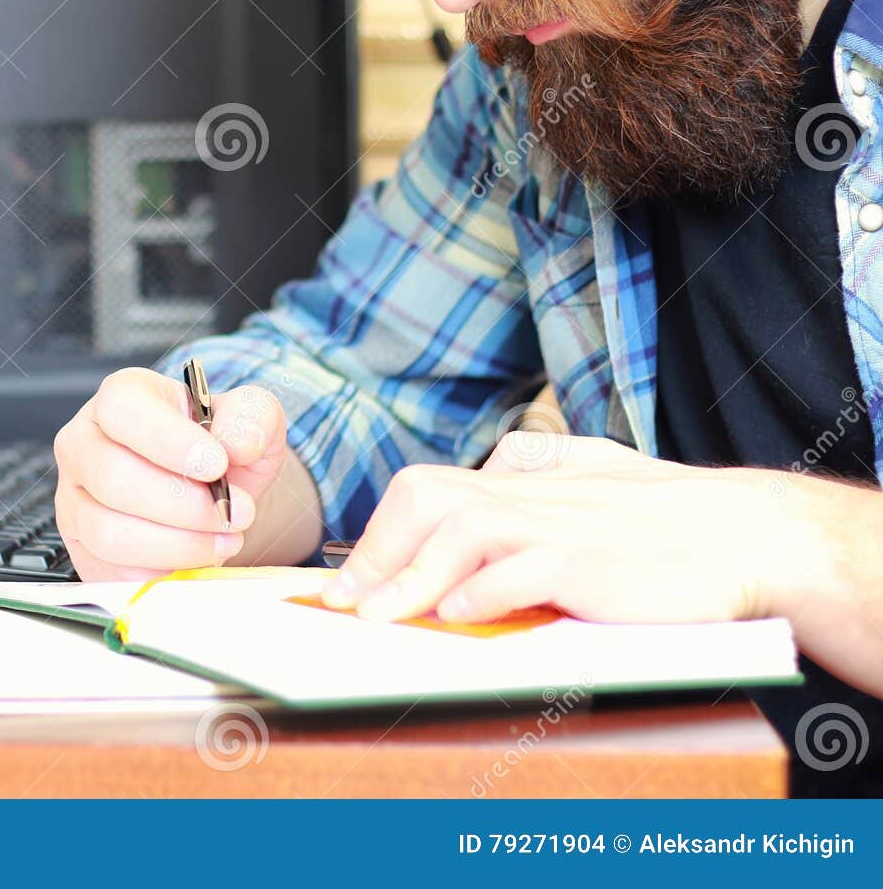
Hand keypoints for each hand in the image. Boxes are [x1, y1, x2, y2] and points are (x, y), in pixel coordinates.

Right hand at [53, 367, 289, 580]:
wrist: (210, 491)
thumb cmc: (216, 447)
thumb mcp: (248, 418)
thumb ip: (253, 417)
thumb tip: (239, 443)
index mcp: (120, 398)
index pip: (123, 411)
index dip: (169, 441)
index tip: (216, 465)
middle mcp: (83, 444)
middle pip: (114, 478)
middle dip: (184, 505)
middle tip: (235, 513)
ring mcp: (74, 500)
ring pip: (110, 533)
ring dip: (179, 545)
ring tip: (224, 538)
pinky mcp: (82, 549)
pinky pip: (114, 572)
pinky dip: (163, 572)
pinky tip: (197, 558)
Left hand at [322, 434, 809, 624]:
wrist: (748, 535)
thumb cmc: (662, 524)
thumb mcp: (582, 489)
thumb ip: (522, 494)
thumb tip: (460, 548)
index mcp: (522, 473)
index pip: (424, 489)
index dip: (376, 536)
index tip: (343, 583)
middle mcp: (531, 490)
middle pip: (424, 497)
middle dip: (375, 552)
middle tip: (344, 603)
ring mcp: (560, 521)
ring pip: (460, 530)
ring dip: (410, 577)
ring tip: (378, 618)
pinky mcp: (592, 560)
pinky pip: (522, 567)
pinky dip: (482, 592)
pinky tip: (455, 615)